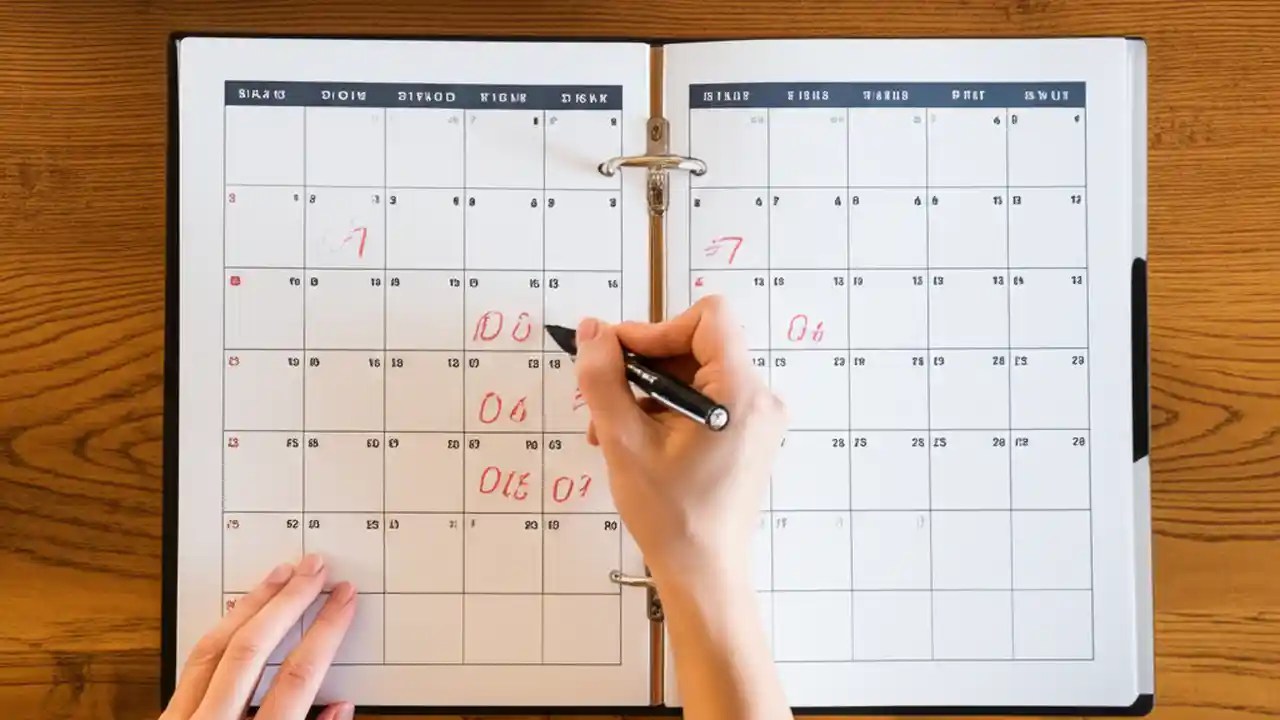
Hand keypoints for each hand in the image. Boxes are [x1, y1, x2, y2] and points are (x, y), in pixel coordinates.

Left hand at [161, 554, 355, 719]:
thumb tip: (341, 707)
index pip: (297, 678)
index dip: (325, 633)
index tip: (343, 600)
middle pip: (252, 649)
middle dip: (288, 602)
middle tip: (314, 569)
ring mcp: (182, 719)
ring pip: (214, 647)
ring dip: (252, 604)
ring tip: (280, 574)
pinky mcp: (166, 716)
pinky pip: (194, 662)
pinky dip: (221, 629)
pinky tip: (241, 611)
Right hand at [574, 295, 786, 586]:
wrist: (703, 573)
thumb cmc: (670, 515)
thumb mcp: (623, 440)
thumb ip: (603, 378)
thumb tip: (593, 331)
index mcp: (739, 392)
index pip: (708, 318)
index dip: (658, 328)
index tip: (621, 356)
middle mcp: (759, 398)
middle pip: (698, 346)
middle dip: (645, 366)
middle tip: (605, 398)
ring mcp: (757, 419)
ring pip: (696, 373)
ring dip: (649, 391)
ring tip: (612, 430)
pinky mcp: (748, 436)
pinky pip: (705, 399)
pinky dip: (668, 409)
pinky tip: (637, 441)